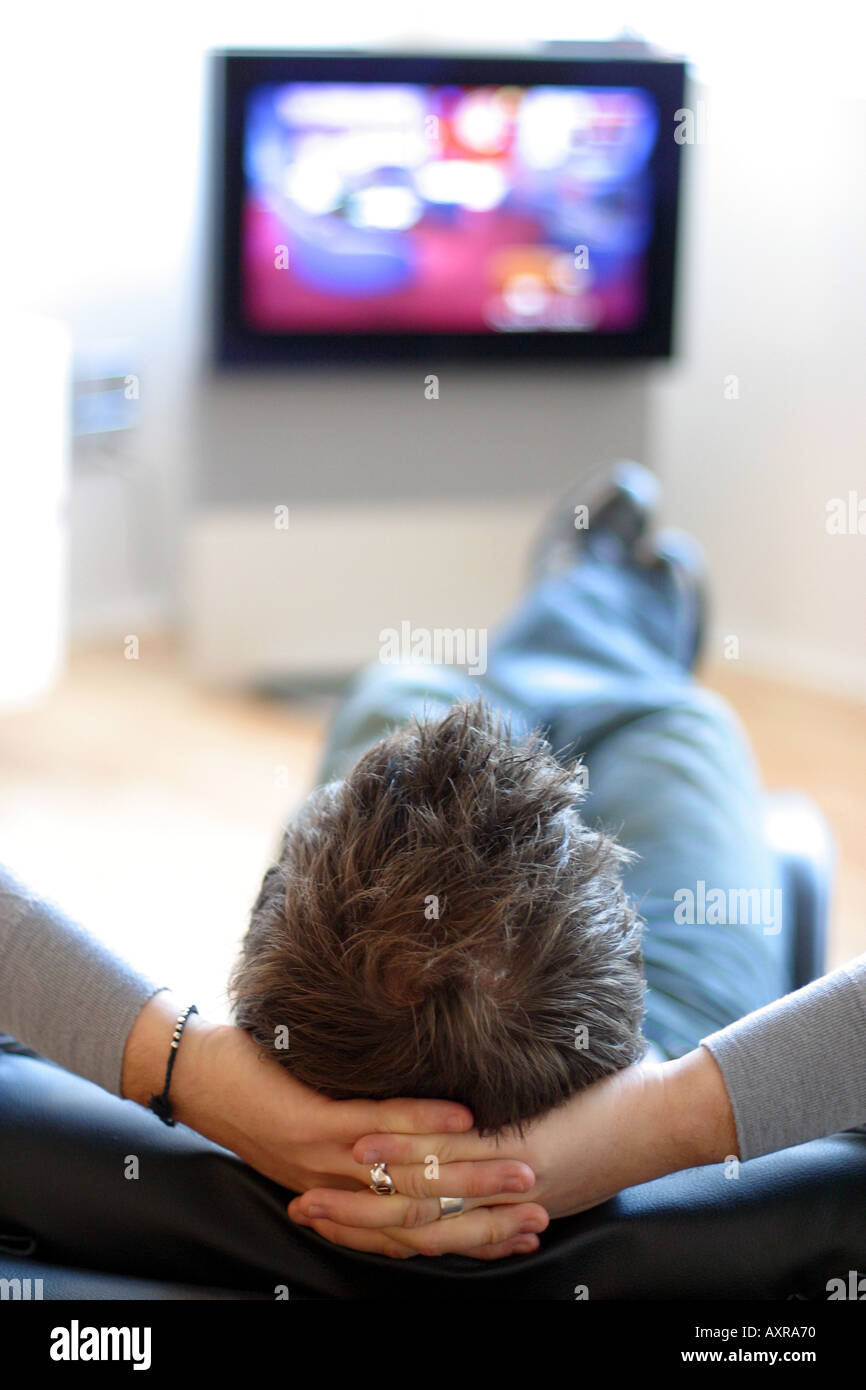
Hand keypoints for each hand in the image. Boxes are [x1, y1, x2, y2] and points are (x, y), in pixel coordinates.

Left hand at [122, 992, 544, 1258]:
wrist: (197, 1079)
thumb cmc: (261, 1097)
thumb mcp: (315, 1137)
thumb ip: (363, 1145)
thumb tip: (420, 1138)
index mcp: (340, 1201)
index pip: (417, 1235)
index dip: (473, 1237)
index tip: (525, 1232)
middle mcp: (338, 1191)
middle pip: (423, 1220)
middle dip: (487, 1218)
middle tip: (539, 1212)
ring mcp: (325, 1159)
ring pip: (409, 1180)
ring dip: (471, 1175)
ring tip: (520, 1170)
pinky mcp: (311, 1122)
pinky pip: (375, 1124)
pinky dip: (421, 1120)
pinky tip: (461, 1113)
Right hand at [289, 1048, 737, 1250]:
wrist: (662, 1122)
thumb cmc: (610, 1119)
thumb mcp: (547, 1139)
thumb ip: (507, 1137)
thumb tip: (474, 1120)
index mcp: (497, 1204)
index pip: (418, 1229)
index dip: (367, 1228)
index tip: (321, 1216)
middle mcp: (494, 1202)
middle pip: (407, 1223)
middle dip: (349, 1219)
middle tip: (300, 1209)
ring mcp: (503, 1178)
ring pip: (418, 1197)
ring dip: (362, 1195)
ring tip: (314, 1191)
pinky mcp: (517, 1153)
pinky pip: (449, 1156)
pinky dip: (403, 1144)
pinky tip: (367, 1141)